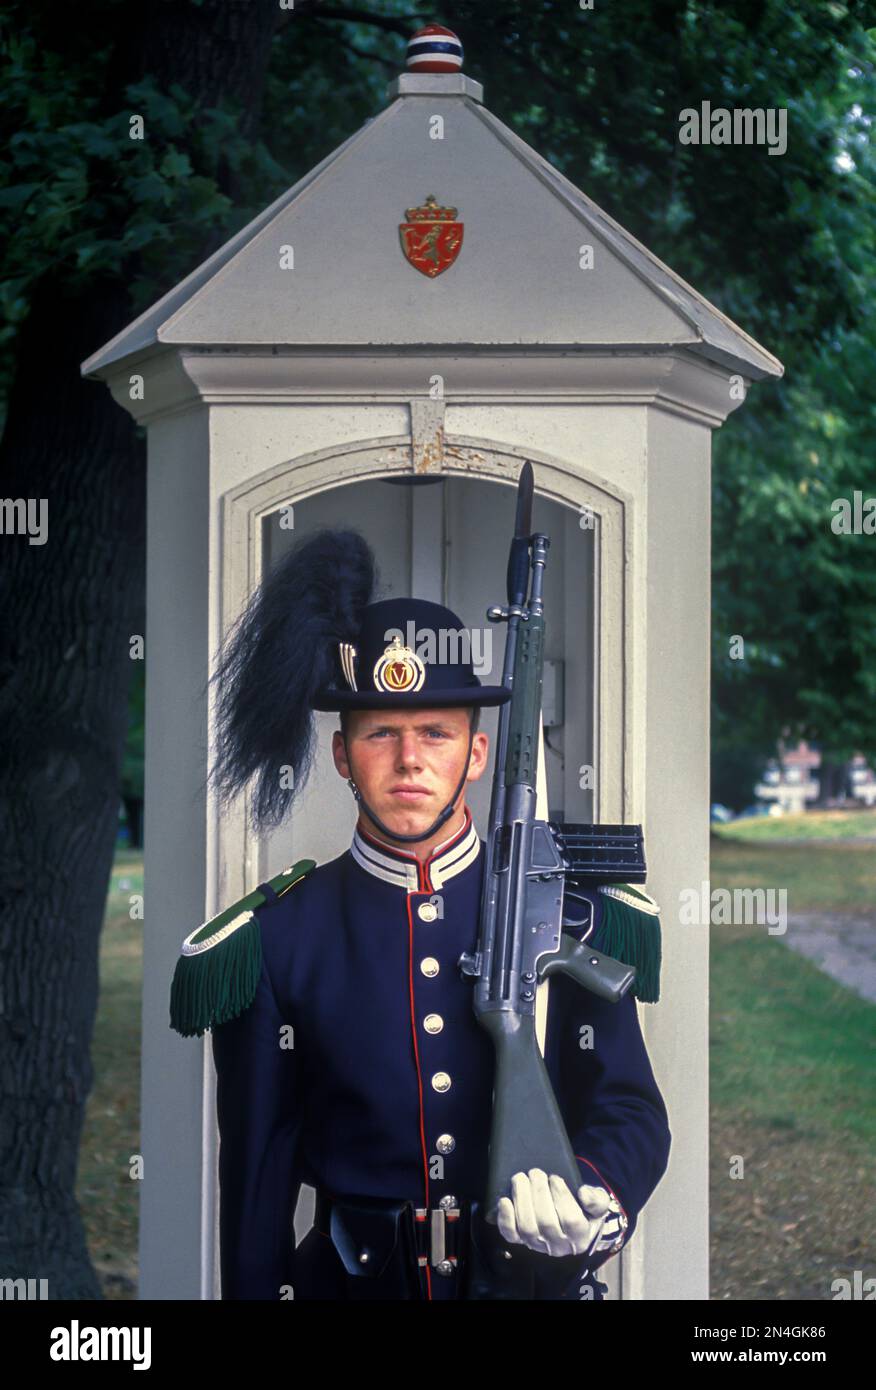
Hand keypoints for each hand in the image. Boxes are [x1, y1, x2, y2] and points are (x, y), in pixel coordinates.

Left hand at [497, 1168, 611, 1256]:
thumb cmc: (584, 1210)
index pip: (571, 1221)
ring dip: (522, 1200)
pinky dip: (505, 1219)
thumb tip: (584, 1194)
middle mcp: (559, 1247)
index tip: (555, 1178)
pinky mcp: (522, 1241)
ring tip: (521, 1179)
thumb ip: (597, 1199)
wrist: (571, 1222)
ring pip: (527, 1228)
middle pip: (546, 1223)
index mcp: (580, 1238)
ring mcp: (538, 1245)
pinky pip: (511, 1235)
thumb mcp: (598, 1203)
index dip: (562, 1197)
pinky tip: (504, 1201)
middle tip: (535, 1172)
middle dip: (539, 1194)